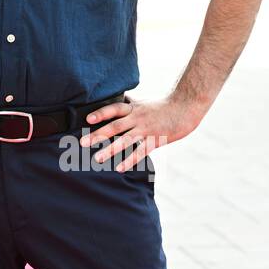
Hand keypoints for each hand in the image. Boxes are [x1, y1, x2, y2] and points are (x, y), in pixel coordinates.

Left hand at [79, 94, 202, 170]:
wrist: (185, 108)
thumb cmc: (163, 107)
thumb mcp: (143, 103)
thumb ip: (129, 104)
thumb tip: (115, 100)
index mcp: (134, 108)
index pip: (115, 109)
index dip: (101, 113)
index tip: (88, 119)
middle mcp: (138, 118)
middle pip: (115, 126)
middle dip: (98, 135)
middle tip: (83, 143)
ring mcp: (146, 130)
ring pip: (125, 140)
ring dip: (110, 149)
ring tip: (97, 158)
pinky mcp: (155, 140)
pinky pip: (140, 152)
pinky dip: (129, 160)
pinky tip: (119, 168)